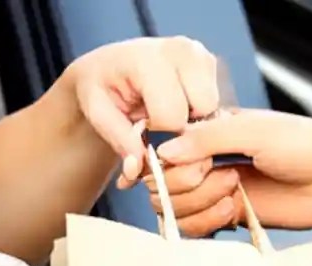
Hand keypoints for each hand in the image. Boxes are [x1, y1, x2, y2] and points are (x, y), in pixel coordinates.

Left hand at [63, 36, 220, 187]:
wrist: (109, 64)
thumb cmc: (101, 85)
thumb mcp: (96, 112)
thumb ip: (119, 141)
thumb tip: (137, 169)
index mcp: (150, 59)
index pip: (172, 117)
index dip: (158, 136)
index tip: (142, 132)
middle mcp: (184, 50)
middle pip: (202, 112)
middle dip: (181, 129)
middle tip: (155, 126)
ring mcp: (201, 55)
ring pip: (213, 111)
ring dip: (191, 123)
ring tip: (163, 115)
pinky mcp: (211, 64)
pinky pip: (215, 106)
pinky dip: (197, 115)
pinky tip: (175, 108)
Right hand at [146, 109, 311, 236]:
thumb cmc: (305, 146)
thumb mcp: (254, 132)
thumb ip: (206, 139)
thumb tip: (164, 152)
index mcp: (209, 132)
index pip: (162, 149)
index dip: (170, 163)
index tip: (200, 163)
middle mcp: (205, 160)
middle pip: (162, 183)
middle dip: (188, 185)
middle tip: (227, 177)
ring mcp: (213, 190)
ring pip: (173, 208)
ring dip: (201, 204)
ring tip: (235, 193)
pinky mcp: (224, 216)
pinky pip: (192, 228)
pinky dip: (208, 223)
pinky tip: (235, 212)